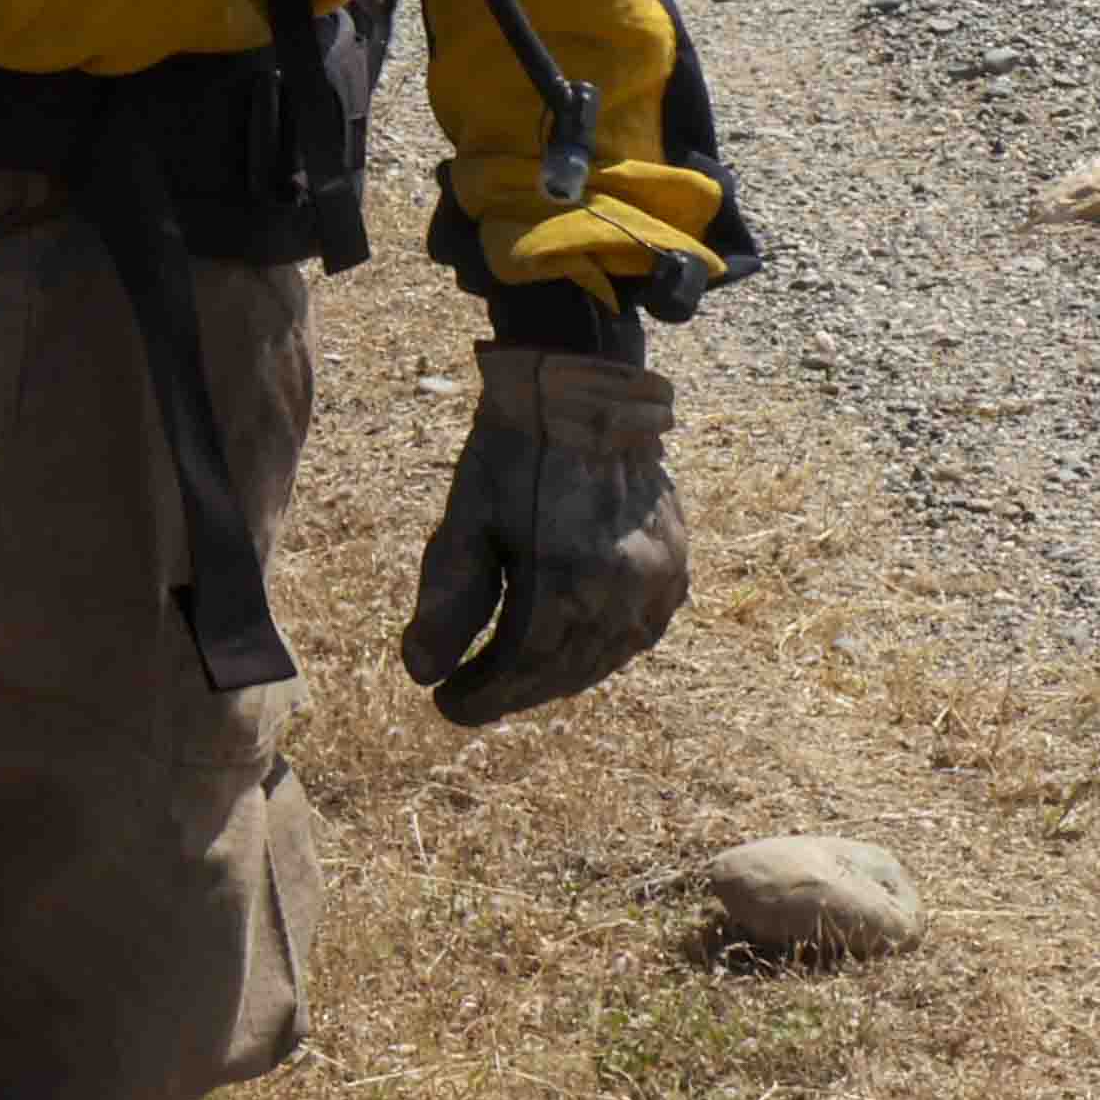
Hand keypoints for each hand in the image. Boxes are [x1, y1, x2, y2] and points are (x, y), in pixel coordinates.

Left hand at [403, 338, 685, 724]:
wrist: (586, 395)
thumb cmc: (513, 454)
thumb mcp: (466, 519)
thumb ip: (447, 601)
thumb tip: (421, 673)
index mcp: (570, 578)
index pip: (522, 667)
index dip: (483, 695)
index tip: (446, 704)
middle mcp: (626, 590)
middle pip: (563, 670)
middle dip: (514, 690)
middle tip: (472, 694)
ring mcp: (661, 582)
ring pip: (604, 657)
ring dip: (555, 675)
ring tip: (510, 676)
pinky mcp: (677, 569)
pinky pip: (637, 632)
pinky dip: (596, 649)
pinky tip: (564, 647)